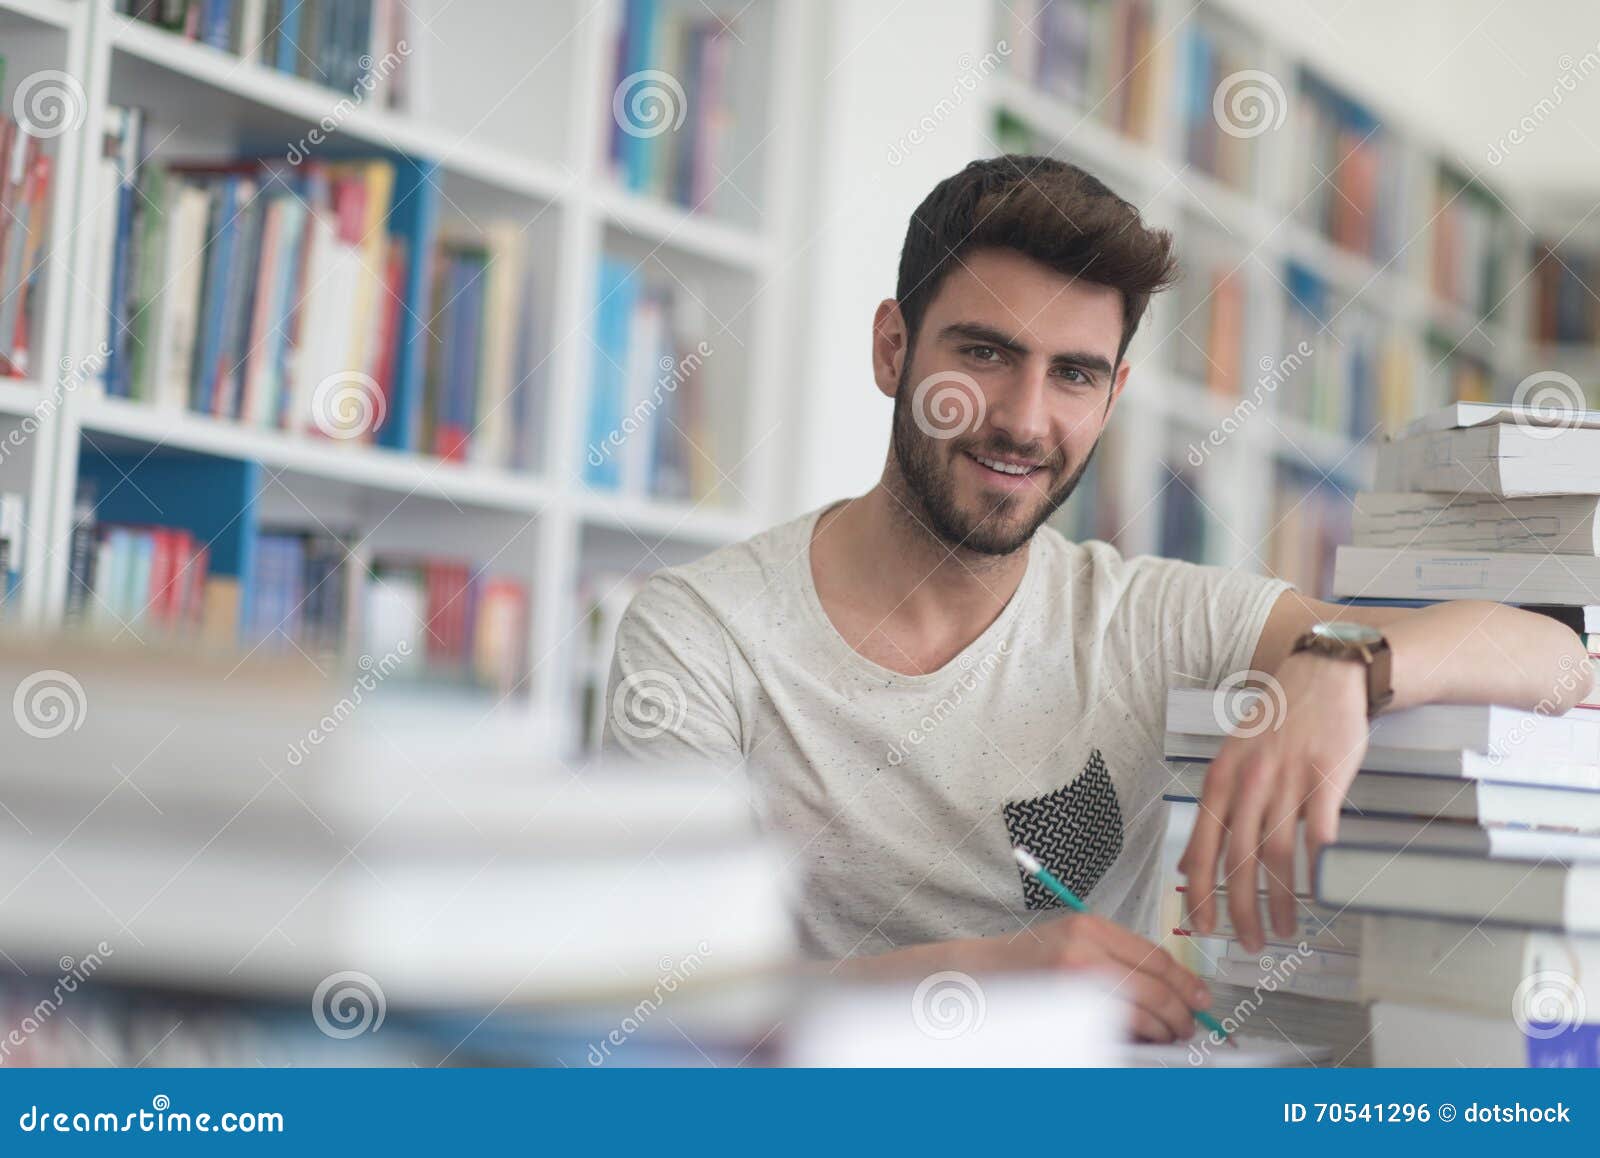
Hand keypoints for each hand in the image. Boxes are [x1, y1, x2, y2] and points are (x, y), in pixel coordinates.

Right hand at [972, 912, 1213, 1041]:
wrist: (981, 974)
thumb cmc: (1029, 959)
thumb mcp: (1075, 938)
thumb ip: (1118, 955)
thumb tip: (1167, 985)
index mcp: (1091, 928)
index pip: (1155, 957)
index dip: (1186, 981)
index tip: (1201, 996)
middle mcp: (1085, 952)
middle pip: (1155, 987)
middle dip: (1181, 1011)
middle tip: (1190, 1024)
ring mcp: (1075, 984)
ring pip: (1141, 1013)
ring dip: (1163, 1029)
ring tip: (1168, 1035)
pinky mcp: (1067, 1012)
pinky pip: (1116, 1030)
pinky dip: (1136, 1037)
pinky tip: (1141, 1038)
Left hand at [1178, 653, 1369, 952]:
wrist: (1322, 676)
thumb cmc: (1278, 720)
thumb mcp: (1233, 758)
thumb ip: (1217, 809)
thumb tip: (1191, 862)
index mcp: (1220, 779)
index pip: (1201, 848)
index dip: (1200, 893)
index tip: (1203, 926)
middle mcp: (1248, 782)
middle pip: (1238, 860)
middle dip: (1240, 910)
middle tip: (1248, 942)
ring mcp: (1287, 780)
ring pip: (1277, 856)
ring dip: (1280, 902)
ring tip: (1285, 929)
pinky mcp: (1325, 777)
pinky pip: (1320, 834)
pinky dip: (1319, 870)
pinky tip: (1321, 895)